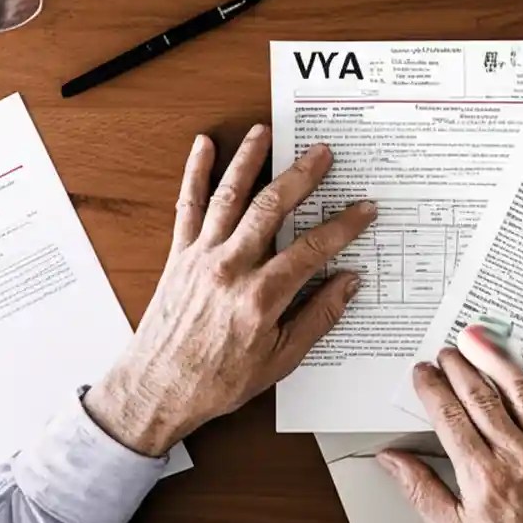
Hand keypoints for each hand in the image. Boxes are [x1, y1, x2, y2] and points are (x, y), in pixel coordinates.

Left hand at [84, 125, 375, 455]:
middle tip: (322, 153)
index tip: (363, 210)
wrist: (158, 389)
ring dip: (249, 160)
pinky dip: (194, 173)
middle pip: (272, 208)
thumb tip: (347, 283)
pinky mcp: (179, 256)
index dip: (343, 226)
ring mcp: (201, 257)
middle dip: (301, 176)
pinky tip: (204, 147)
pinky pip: (188, 206)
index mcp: (261, 297)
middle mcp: (230, 268)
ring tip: (266, 132)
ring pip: (229, 196)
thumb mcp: (280, 360)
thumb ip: (317, 317)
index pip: (313, 249)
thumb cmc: (218, 381)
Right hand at [378, 326, 522, 522]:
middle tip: (447, 351)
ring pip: (521, 392)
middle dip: (459, 367)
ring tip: (482, 340)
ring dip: (498, 360)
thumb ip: (421, 491)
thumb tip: (394, 462)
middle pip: (480, 396)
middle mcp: (516, 457)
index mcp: (481, 476)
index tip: (422, 373)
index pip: (448, 416)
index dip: (432, 388)